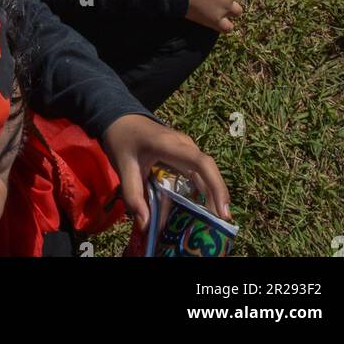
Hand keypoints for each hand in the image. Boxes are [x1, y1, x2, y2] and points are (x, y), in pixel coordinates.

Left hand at [101, 114, 231, 229]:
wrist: (121, 119)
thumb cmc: (122, 139)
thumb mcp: (123, 166)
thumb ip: (132, 194)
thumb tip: (145, 224)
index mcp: (170, 145)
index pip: (201, 163)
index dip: (216, 186)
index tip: (222, 211)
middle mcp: (184, 145)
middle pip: (208, 171)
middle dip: (217, 197)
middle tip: (220, 224)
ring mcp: (185, 148)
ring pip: (204, 173)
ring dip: (210, 195)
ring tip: (211, 222)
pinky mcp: (183, 154)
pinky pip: (197, 173)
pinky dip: (201, 190)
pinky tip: (198, 209)